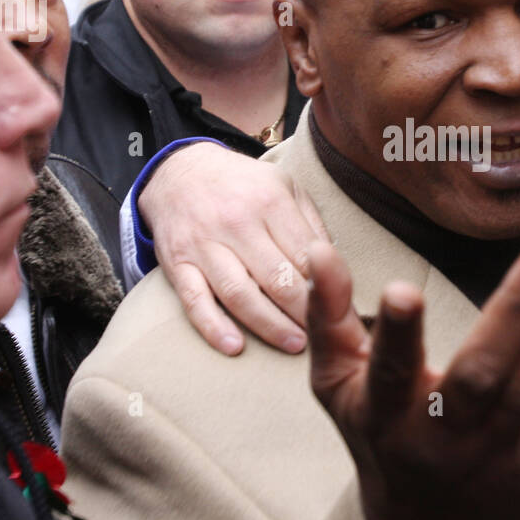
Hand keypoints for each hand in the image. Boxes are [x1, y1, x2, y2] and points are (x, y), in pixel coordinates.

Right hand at [138, 141, 328, 354]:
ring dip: (270, 326)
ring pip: (239, 294)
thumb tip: (336, 266)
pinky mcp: (178, 264)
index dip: (327, 287)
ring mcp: (204, 244)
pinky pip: (194, 301)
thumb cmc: (243, 185)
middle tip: (326, 335)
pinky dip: (213, 326)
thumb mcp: (284, 186)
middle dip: (305, 312)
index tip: (341, 310)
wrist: (180, 172)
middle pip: (277, 279)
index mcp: (270, 202)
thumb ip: (310, 224)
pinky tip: (234, 347)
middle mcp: (237, 222)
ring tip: (295, 345)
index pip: (306, 255)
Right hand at [306, 237, 519, 519]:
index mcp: (383, 412)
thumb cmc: (380, 434)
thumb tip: (318, 250)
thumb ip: (327, 317)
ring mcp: (488, 457)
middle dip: (516, 312)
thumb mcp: (339, 384)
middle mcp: (437, 439)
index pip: (388, 370)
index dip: (395, 334)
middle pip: (479, 374)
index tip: (402, 290)